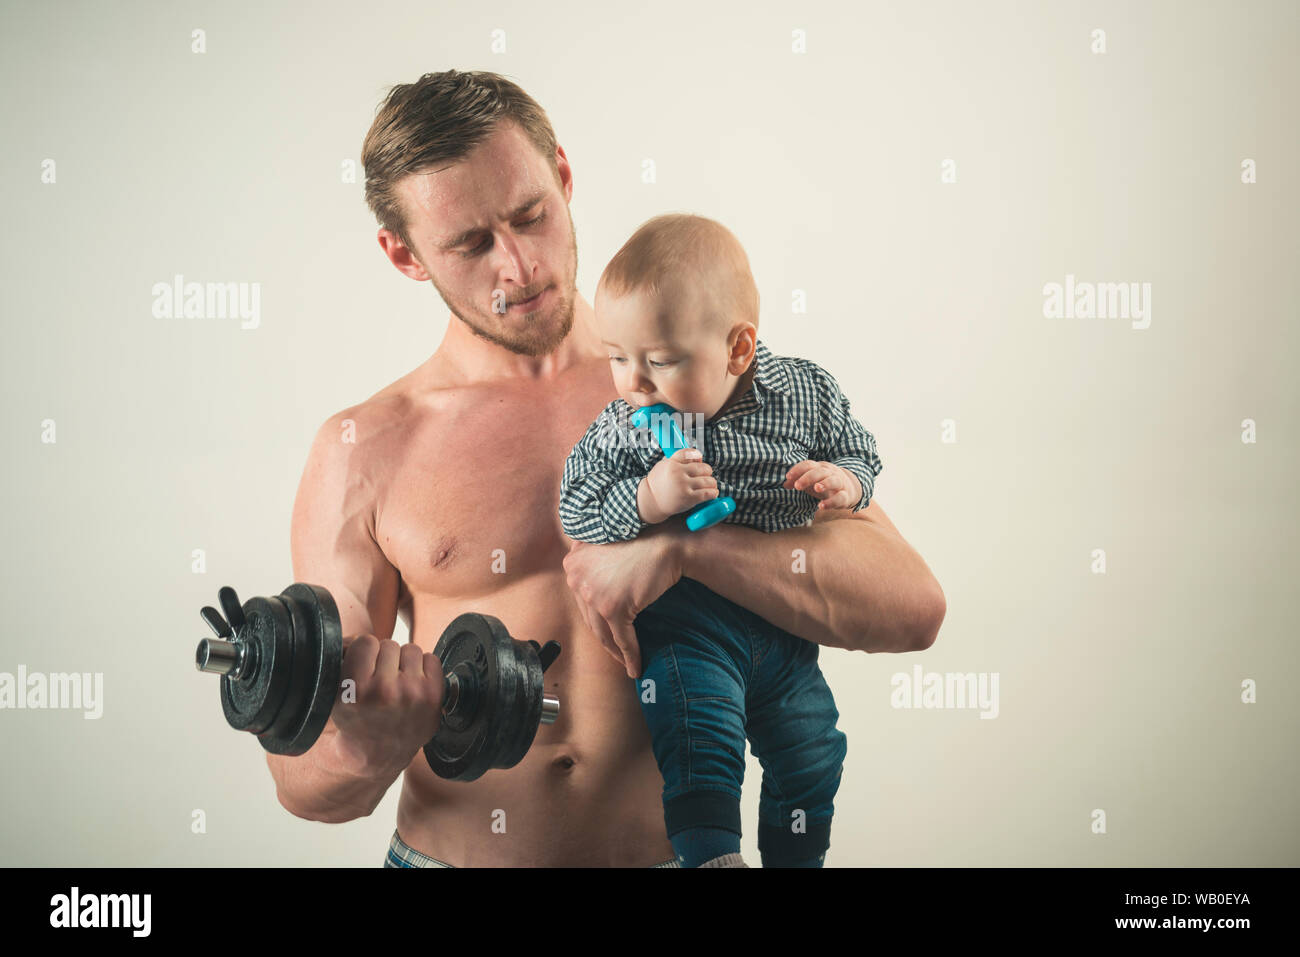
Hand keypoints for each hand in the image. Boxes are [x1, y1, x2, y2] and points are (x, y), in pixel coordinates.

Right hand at [330, 635, 443, 775]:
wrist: (380, 751)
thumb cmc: (357, 717)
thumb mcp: (335, 693)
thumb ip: (343, 659)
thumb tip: (356, 637)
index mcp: (355, 691)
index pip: (365, 642)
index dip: (363, 653)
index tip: (363, 668)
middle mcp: (384, 692)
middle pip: (389, 644)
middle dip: (384, 658)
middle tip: (380, 680)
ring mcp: (412, 694)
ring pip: (411, 649)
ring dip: (404, 662)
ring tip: (396, 682)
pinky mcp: (433, 696)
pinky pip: (431, 658)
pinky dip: (423, 668)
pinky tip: (412, 685)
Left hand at [562, 524, 685, 678]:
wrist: (667, 542)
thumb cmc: (644, 543)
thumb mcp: (606, 549)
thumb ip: (594, 568)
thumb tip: (596, 597)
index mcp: (573, 563)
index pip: (582, 600)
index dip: (596, 619)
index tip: (607, 631)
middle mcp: (576, 577)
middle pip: (590, 618)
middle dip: (605, 638)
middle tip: (617, 652)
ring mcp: (593, 593)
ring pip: (603, 632)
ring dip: (615, 651)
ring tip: (626, 662)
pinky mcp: (613, 607)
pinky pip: (622, 638)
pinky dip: (630, 654)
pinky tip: (636, 665)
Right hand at [639, 448, 717, 523]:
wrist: (651, 501)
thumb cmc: (659, 483)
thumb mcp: (664, 465)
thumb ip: (679, 460)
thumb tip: (699, 458)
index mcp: (672, 464)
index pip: (689, 453)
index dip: (697, 455)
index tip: (699, 459)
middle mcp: (678, 474)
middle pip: (703, 468)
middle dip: (707, 471)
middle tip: (706, 475)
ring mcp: (684, 486)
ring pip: (708, 481)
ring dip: (712, 483)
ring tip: (710, 485)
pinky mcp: (689, 498)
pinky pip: (708, 493)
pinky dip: (713, 493)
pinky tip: (712, 492)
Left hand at [784, 460, 862, 510]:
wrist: (849, 488)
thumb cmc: (824, 483)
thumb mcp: (811, 481)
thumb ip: (797, 481)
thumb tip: (785, 484)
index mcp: (820, 468)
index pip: (808, 465)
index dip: (798, 469)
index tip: (788, 477)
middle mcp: (830, 473)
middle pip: (820, 472)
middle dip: (808, 477)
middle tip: (797, 486)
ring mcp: (839, 483)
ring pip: (833, 481)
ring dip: (825, 484)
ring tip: (816, 488)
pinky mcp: (846, 496)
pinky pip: (840, 497)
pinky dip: (831, 502)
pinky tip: (821, 506)